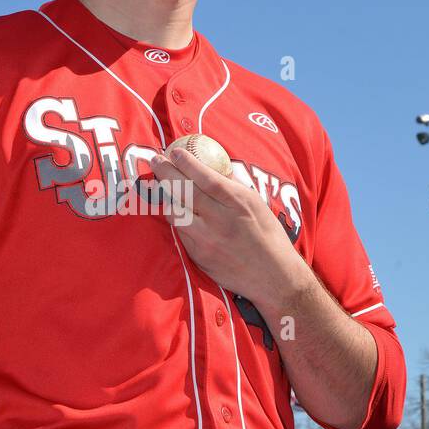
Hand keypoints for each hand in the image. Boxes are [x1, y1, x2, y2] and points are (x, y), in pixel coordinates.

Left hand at [150, 146, 306, 303]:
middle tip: (155, 160)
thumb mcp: (256, 204)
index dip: (187, 163)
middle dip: (166, 173)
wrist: (273, 276)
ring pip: (176, 213)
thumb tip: (214, 166)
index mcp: (238, 203)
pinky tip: (173, 209)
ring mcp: (207, 240)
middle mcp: (220, 220)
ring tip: (160, 184)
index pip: (206, 178)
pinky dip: (176, 219)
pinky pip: (180, 232)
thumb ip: (233, 185)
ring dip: (166, 196)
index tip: (174, 152)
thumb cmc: (268, 236)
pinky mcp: (199, 257)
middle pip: (185, 192)